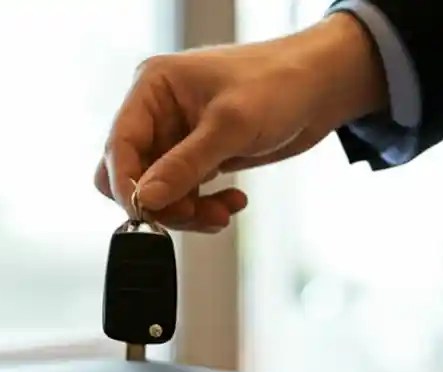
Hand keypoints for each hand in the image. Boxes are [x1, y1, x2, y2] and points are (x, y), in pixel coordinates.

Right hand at [95, 12, 386, 231]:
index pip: (119, 144)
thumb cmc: (280, 84)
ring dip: (188, 210)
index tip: (145, 216)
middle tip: (191, 215)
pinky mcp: (199, 155)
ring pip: (160, 191)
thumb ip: (185, 165)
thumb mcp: (231, 126)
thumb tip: (145, 199)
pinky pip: (185, 193)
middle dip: (159, 202)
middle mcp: (159, 112)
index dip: (127, 184)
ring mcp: (178, 136)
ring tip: (222, 214)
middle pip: (132, 173)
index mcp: (153, 87)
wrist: (322, 86)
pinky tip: (233, 201)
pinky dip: (204, 206)